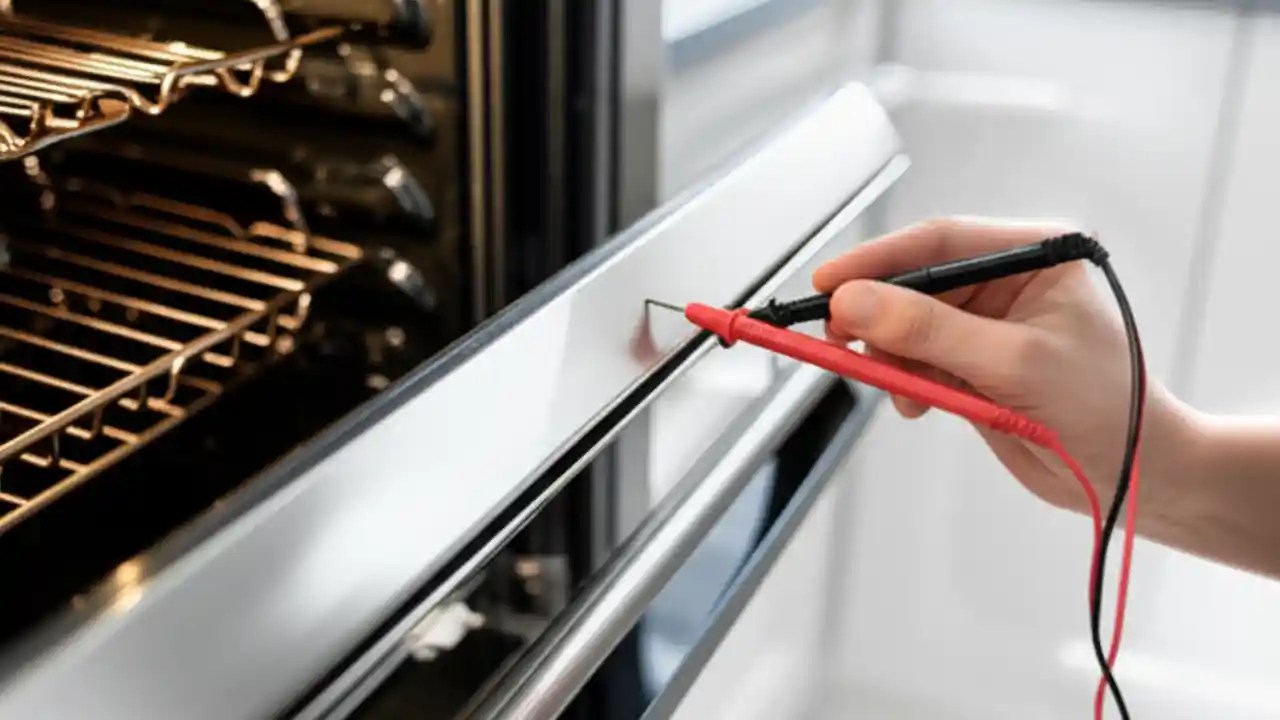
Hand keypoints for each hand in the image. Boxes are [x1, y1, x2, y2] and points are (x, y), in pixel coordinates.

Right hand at [813, 217, 1186, 513]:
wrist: (1131, 476)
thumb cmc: (1104, 407)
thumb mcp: (1012, 361)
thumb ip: (929, 331)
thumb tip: (854, 302)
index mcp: (1033, 255)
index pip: (939, 243)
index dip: (877, 261)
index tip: (827, 284)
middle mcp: (1007, 282)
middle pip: (915, 282)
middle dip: (876, 313)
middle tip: (837, 336)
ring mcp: (988, 326)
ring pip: (907, 326)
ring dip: (890, 356)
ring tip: (897, 386)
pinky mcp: (972, 365)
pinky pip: (916, 362)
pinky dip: (905, 381)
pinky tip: (917, 401)